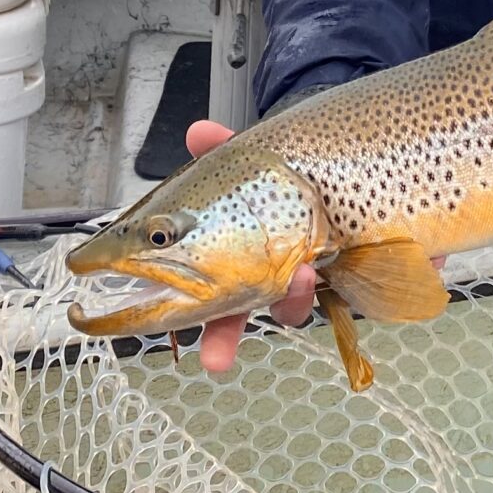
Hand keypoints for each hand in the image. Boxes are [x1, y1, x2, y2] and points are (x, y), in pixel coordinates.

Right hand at [180, 118, 315, 372]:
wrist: (337, 166)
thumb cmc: (281, 169)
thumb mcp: (247, 156)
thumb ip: (221, 147)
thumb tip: (198, 132)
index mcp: (221, 245)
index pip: (193, 279)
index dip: (176, 305)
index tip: (154, 318)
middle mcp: (252, 268)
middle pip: (231, 311)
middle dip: (222, 338)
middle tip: (213, 360)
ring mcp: (292, 274)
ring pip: (284, 306)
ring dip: (287, 299)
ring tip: (297, 277)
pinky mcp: (331, 278)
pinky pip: (319, 293)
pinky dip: (306, 286)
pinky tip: (307, 271)